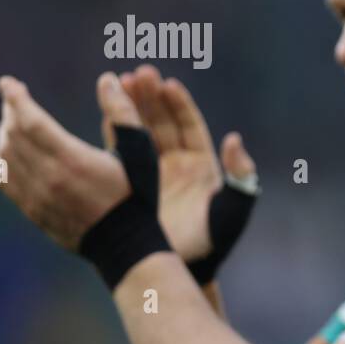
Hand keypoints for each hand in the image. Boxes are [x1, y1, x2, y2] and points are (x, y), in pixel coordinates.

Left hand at [0, 75, 133, 250]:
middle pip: (13, 135)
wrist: (127, 244)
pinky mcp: (33, 211)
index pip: (30, 120)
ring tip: (14, 124)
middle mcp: (49, 178)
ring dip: (5, 134)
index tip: (8, 83)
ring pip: (5, 157)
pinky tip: (11, 153)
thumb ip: (123, 112)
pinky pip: (5, 180)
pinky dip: (3, 160)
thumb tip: (109, 78)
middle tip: (15, 100)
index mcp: (73, 160)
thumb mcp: (140, 151)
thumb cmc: (137, 194)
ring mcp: (38, 197)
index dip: (15, 98)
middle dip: (11, 112)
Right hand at [113, 65, 255, 262]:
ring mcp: (152, 174)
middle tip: (138, 72)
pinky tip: (104, 113)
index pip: (189, 126)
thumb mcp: (232, 211)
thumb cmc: (213, 244)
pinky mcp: (132, 185)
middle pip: (162, 123)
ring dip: (130, 108)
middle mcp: (177, 165)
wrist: (183, 271)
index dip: (179, 105)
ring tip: (117, 82)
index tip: (168, 83)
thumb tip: (234, 140)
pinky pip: (121, 153)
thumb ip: (240, 177)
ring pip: (140, 133)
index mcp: (202, 166)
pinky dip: (114, 133)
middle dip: (151, 97)